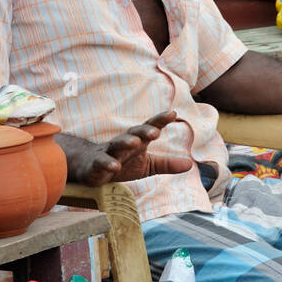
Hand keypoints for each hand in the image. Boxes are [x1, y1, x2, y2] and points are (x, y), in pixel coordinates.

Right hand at [65, 111, 193, 186]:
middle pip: (134, 133)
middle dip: (144, 131)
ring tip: (135, 142)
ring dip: (126, 142)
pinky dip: (107, 163)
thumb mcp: (147, 165)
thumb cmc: (122, 163)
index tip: (173, 113)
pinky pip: (102, 162)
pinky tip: (114, 166)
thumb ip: (167, 164)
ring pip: (117, 144)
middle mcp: (124, 143)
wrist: (91, 168)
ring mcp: (109, 152)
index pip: (150, 128)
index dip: (160, 120)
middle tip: (155, 131)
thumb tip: (191, 164)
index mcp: (137, 141)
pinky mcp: (97, 164)